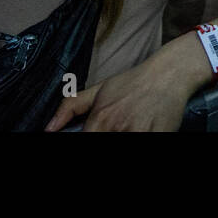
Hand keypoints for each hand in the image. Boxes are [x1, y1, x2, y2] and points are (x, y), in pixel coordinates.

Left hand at [46, 54, 191, 131]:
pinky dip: (142, 137)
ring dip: (124, 136)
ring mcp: (137, 132)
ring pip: (122, 144)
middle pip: (103, 143)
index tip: (94, 134)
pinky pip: (146, 143)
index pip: (84, 141)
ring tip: (127, 126)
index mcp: (100, 118)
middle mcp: (117, 127)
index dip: (83, 141)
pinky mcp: (157, 136)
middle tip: (116, 128)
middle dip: (107, 136)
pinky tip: (141, 129)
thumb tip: (48, 128)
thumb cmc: (133, 82)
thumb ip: (70, 106)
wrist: (169, 73)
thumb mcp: (100, 89)